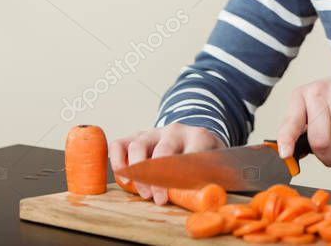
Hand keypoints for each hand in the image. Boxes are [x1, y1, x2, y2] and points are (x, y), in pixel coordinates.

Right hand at [109, 123, 224, 202]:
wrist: (197, 140)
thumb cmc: (203, 159)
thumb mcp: (213, 167)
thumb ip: (209, 180)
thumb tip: (206, 199)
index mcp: (197, 136)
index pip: (185, 154)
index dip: (177, 177)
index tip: (172, 195)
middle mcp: (174, 130)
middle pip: (161, 150)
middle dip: (157, 179)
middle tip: (158, 199)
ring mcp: (154, 132)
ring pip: (138, 145)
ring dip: (137, 173)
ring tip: (144, 193)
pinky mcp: (137, 136)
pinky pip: (120, 144)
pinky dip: (117, 161)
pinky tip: (124, 179)